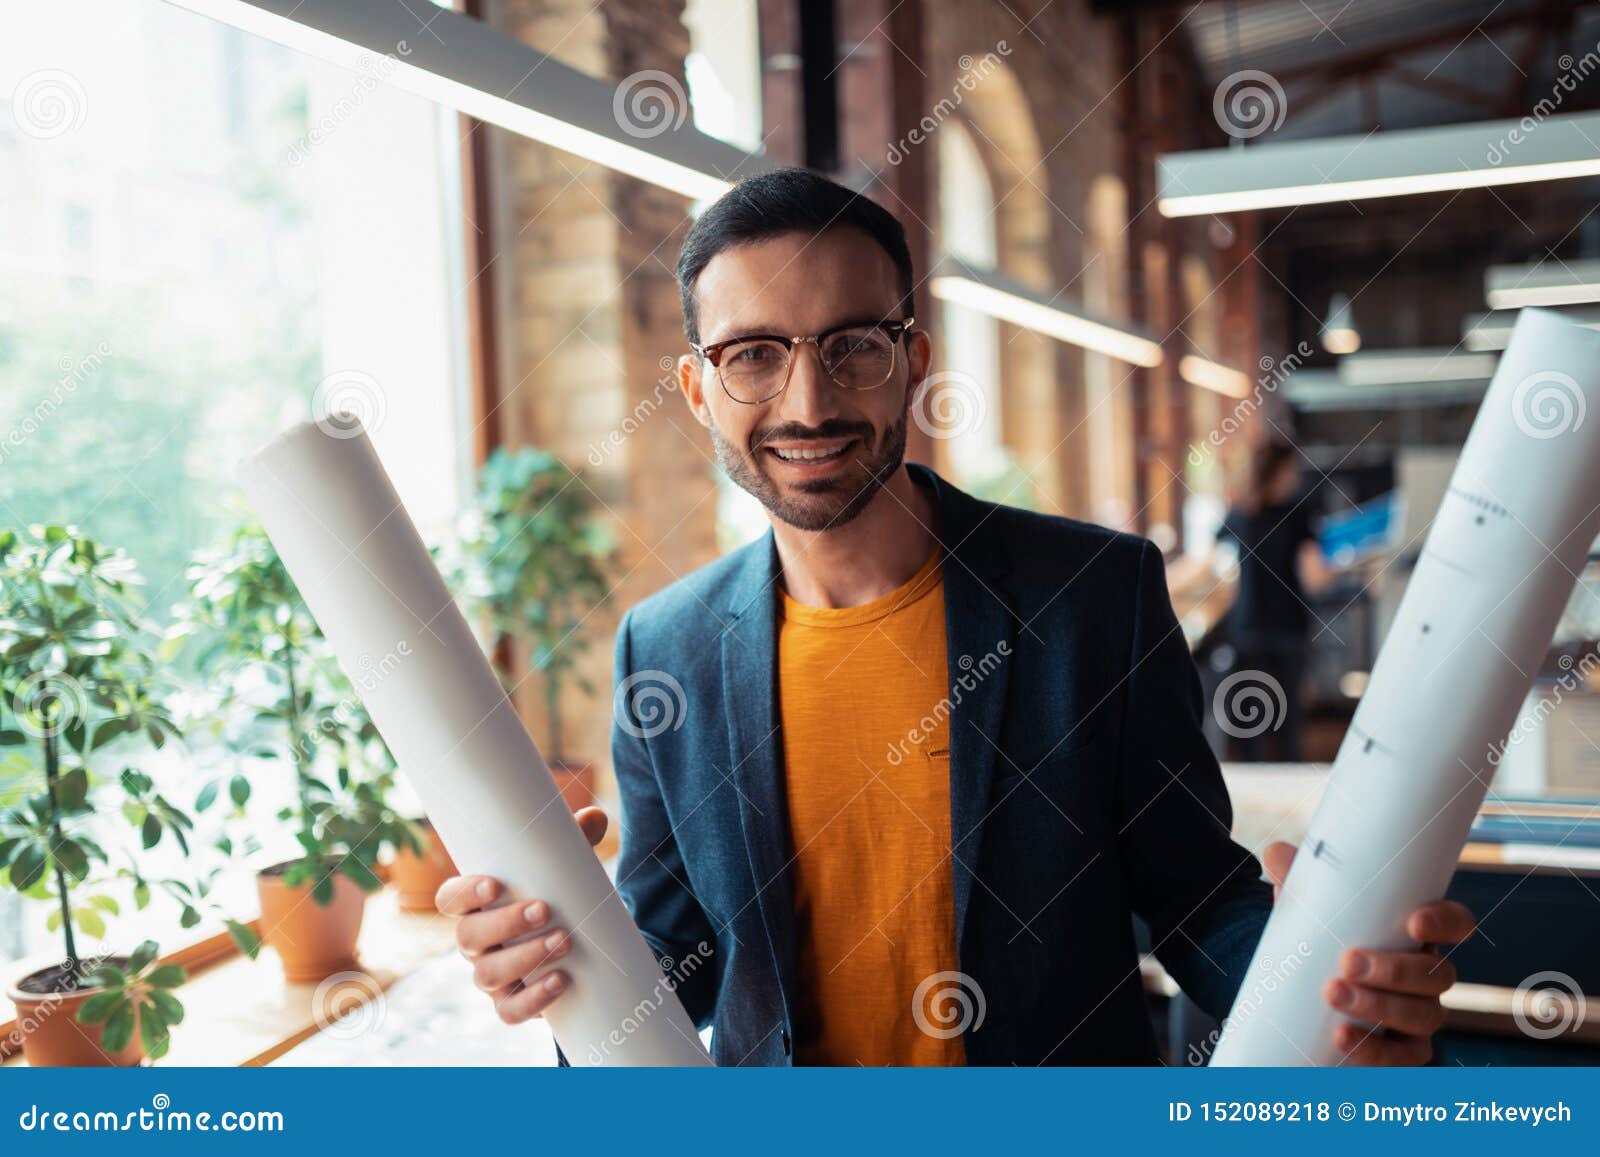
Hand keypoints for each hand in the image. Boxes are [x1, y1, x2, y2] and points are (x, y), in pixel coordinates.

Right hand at [435, 806, 609, 1024]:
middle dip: (504, 924)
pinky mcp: (510, 1003)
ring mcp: (490, 975)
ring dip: (525, 958)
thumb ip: (574, 841)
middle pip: (468, 937)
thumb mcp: (562, 867)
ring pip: (488, 975)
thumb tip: (593, 817)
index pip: (450, 899)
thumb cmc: (555, 895)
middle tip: (544, 910)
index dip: (465, 893)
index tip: (494, 884)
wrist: (573, 945)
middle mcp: (475, 942)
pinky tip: (561, 981)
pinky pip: (509, 1011)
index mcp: (477, 904)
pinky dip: (533, 1000)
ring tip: (565, 942)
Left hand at [1264, 840, 1474, 1065]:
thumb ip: (1299, 880)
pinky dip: (1373, 1050)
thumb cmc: (1321, 938)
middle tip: (1349, 962)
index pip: (1455, 922)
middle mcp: (1427, 975)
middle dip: (1396, 970)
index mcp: (1416, 934)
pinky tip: (1341, 1037)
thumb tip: (1277, 854)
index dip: (1445, 922)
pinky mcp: (1403, 1051)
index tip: (1414, 922)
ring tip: (1333, 994)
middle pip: (1439, 975)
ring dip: (1381, 1007)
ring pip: (1425, 1015)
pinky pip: (1404, 1057)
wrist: (1303, 994)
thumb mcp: (1312, 908)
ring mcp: (1420, 1014)